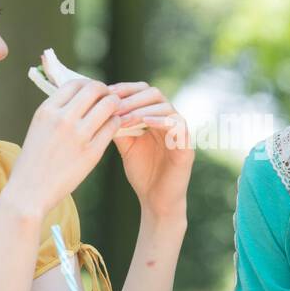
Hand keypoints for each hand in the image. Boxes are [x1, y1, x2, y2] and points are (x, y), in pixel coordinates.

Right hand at [5, 78, 120, 216]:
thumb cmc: (34, 161)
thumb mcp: (39, 128)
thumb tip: (78, 97)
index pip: (75, 83)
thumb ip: (57, 111)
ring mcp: (78, 135)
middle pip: (95, 89)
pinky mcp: (91, 152)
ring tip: (114, 113)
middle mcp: (62, 118)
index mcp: (47, 110)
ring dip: (115, 106)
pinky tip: (113, 128)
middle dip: (105, 92)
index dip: (89, 85)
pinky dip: (117, 124)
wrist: (29, 192)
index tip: (93, 93)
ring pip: (109, 105)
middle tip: (109, 100)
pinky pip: (113, 127)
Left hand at [108, 81, 193, 220]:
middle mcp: (169, 121)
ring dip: (143, 108)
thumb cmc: (143, 174)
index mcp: (155, 118)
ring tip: (124, 116)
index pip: (143, 92)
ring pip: (166, 106)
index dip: (126, 89)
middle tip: (114, 104)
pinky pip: (178, 126)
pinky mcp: (186, 146)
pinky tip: (144, 122)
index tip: (107, 92)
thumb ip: (119, 127)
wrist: (156, 201)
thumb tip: (103, 107)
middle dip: (133, 96)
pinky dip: (160, 120)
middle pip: (155, 93)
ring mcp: (180, 133)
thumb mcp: (126, 146)